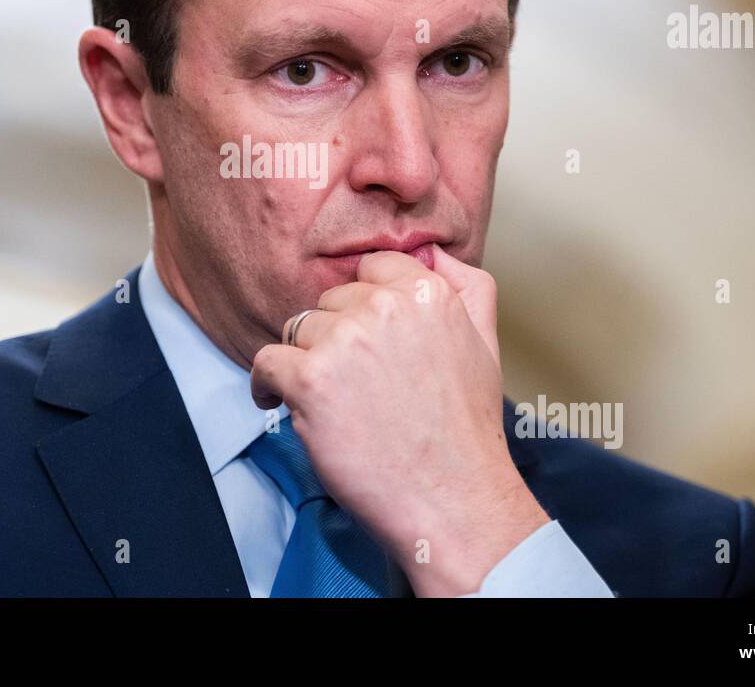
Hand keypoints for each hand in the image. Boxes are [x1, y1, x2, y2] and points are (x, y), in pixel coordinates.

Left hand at [250, 244, 548, 596]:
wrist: (454, 500)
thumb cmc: (466, 433)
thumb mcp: (487, 344)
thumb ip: (468, 288)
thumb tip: (434, 253)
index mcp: (427, 293)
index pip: (370, 268)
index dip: (362, 305)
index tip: (362, 338)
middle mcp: (385, 307)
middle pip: (331, 300)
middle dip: (335, 335)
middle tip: (352, 381)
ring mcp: (346, 341)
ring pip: (298, 329)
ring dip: (304, 360)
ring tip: (324, 398)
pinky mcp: (311, 379)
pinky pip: (267, 362)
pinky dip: (267, 384)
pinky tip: (280, 403)